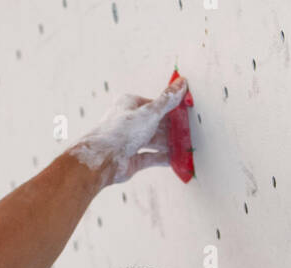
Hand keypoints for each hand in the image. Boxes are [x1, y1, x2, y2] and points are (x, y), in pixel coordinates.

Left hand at [72, 76, 189, 185]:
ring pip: (152, 141)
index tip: (184, 112)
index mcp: (129, 105)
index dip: (169, 108)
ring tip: (183, 145)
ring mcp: (129, 142)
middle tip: (186, 131)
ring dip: (168, 144)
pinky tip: (174, 158)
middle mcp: (128, 123)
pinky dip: (162, 158)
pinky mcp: (130, 160)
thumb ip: (167, 100)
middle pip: (154, 124)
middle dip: (170, 128)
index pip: (153, 104)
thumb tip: (181, 84)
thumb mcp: (150, 112)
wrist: (103, 159)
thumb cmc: (120, 131)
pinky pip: (150, 157)